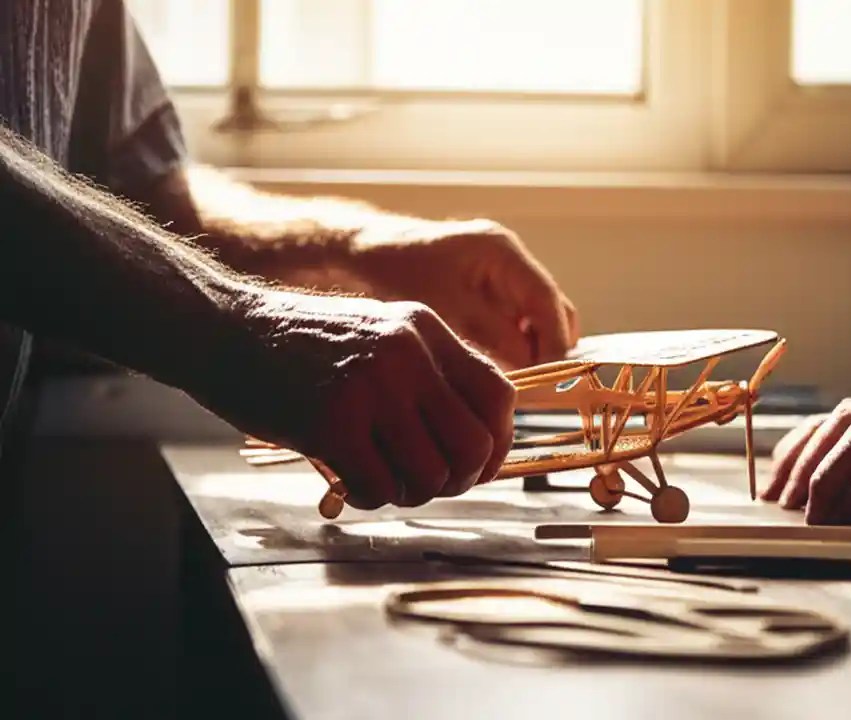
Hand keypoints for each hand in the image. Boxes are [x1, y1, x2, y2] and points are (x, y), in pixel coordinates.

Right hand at [196, 288, 514, 509]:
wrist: (222, 328)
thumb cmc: (299, 344)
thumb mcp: (379, 334)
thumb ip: (426, 374)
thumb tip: (474, 440)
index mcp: (425, 329)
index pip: (498, 394)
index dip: (498, 442)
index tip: (480, 464)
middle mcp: (407, 355)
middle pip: (474, 444)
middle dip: (460, 478)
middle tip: (432, 483)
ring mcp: (371, 389)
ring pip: (432, 473)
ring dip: (414, 492)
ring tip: (385, 479)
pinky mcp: (331, 425)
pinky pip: (382, 488)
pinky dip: (373, 498)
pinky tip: (353, 482)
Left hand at [349, 219, 578, 368]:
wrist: (364, 253)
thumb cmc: (399, 272)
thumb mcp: (447, 307)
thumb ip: (494, 333)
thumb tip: (534, 362)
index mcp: (503, 253)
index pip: (548, 299)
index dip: (556, 339)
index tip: (554, 374)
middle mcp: (510, 260)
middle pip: (550, 308)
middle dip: (548, 344)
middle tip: (535, 382)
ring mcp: (500, 275)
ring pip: (534, 318)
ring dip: (530, 347)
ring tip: (514, 379)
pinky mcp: (487, 291)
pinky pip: (513, 321)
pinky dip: (512, 344)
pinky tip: (496, 366)